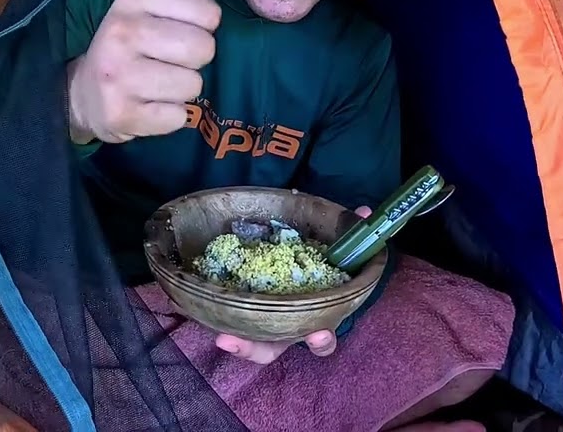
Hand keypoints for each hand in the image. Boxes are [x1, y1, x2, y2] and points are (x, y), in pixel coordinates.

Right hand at [68, 0, 221, 143]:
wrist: (84, 92)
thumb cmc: (131, 41)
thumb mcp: (152, 1)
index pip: (208, 12)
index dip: (203, 26)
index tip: (178, 29)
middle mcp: (121, 31)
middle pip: (203, 49)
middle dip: (195, 59)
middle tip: (169, 60)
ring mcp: (118, 75)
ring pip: (193, 85)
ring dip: (183, 90)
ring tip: (158, 83)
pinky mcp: (120, 114)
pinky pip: (177, 117)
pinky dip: (170, 117)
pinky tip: (149, 105)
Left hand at [214, 206, 371, 363]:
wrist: (290, 263)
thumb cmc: (314, 265)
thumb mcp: (332, 252)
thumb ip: (350, 235)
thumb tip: (366, 212)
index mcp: (311, 319)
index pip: (321, 340)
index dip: (320, 340)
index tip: (318, 333)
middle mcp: (282, 328)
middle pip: (269, 349)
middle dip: (252, 349)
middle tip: (232, 341)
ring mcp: (257, 321)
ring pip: (245, 340)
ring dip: (234, 342)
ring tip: (221, 338)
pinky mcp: (235, 308)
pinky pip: (223, 314)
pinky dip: (211, 311)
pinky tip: (196, 302)